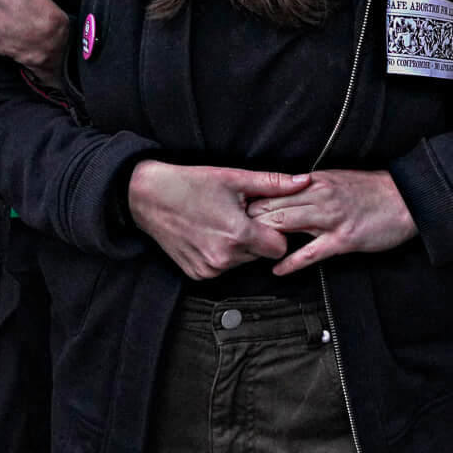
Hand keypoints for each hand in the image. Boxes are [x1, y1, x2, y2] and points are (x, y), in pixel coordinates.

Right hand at [127, 162, 308, 280]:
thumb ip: (273, 183)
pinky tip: (208, 234)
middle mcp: (224, 258)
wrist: (148, 197)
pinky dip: (221, 254)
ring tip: (221, 222)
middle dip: (256, 237)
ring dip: (239, 246)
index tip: (263, 217)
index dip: (275, 231)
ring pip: (242, 262)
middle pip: (261, 255)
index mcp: (238, 235)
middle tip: (238, 215)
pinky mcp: (197, 274)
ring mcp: (209, 269)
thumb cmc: (190, 184)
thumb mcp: (233, 178)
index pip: (279, 247)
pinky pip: (222, 268)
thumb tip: (303, 181)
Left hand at [246, 169, 416, 275]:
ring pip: (285, 225)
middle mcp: (319, 195)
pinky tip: (276, 269)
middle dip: (246, 222)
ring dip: (262, 239)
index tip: (230, 214)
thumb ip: (309, 188)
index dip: (249, 203)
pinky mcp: (343, 239)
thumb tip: (282, 196)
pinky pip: (310, 253)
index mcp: (314, 181)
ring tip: (244, 252)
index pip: (271, 190)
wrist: (406, 199)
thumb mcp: (336, 180)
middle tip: (227, 235)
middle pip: (271, 207)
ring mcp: (330, 218)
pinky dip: (290, 262)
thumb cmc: (372, 191)